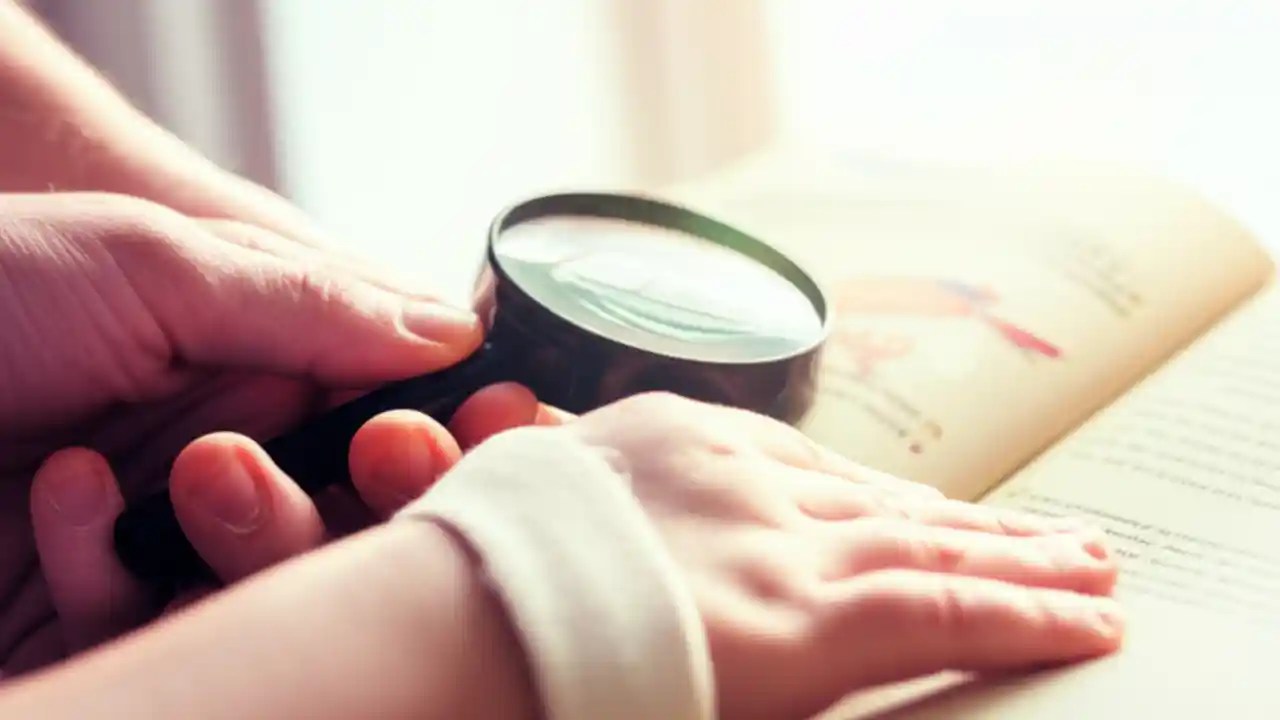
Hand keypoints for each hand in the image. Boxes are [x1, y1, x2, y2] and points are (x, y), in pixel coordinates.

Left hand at [0, 191, 482, 672]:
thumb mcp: (156, 260)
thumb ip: (313, 302)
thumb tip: (457, 331)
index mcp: (256, 372)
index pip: (394, 414)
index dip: (456, 428)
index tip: (506, 424)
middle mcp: (224, 462)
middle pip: (358, 515)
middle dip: (381, 491)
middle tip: (385, 451)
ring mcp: (158, 548)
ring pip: (277, 588)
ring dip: (264, 530)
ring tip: (200, 471)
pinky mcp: (87, 623)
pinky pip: (152, 626)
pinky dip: (116, 568)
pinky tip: (64, 499)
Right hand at [158, 391, 1121, 719]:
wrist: (453, 611)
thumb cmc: (471, 572)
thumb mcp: (534, 502)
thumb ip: (594, 500)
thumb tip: (606, 534)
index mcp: (677, 443)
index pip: (810, 468)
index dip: (884, 497)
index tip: (930, 509)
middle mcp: (744, 478)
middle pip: (886, 500)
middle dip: (970, 520)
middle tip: (1050, 528)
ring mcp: (782, 544)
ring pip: (934, 546)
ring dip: (1021, 560)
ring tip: (1090, 566)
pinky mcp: (809, 621)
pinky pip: (948, 611)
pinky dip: (1026, 612)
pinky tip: (1086, 618)